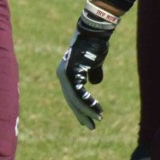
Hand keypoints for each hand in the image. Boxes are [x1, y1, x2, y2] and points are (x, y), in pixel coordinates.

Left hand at [58, 2, 117, 128]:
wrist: (95, 32)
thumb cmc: (95, 46)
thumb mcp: (93, 63)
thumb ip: (92, 74)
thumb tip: (95, 83)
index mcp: (65, 73)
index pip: (70, 96)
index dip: (79, 108)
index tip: (89, 118)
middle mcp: (62, 75)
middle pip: (71, 100)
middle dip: (81, 114)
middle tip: (91, 127)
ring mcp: (66, 74)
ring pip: (75, 99)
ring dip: (86, 111)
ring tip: (97, 119)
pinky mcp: (73, 73)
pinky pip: (80, 94)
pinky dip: (89, 103)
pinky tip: (97, 110)